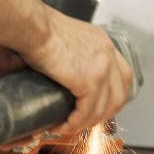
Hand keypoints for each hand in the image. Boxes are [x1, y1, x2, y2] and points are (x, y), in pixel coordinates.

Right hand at [18, 8, 134, 135]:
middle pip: (120, 95)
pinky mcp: (90, 80)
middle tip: (83, 122)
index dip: (111, 96)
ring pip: (104, 108)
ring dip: (86, 122)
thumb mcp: (63, 37)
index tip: (97, 107)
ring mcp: (102, 67)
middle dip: (103, 114)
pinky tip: (62, 126)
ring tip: (68, 127)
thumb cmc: (36, 27)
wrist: (32, 26)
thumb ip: (68, 53)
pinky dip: (74, 123)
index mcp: (102, 42)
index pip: (121, 75)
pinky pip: (86, 111)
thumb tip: (56, 70)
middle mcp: (107, 53)